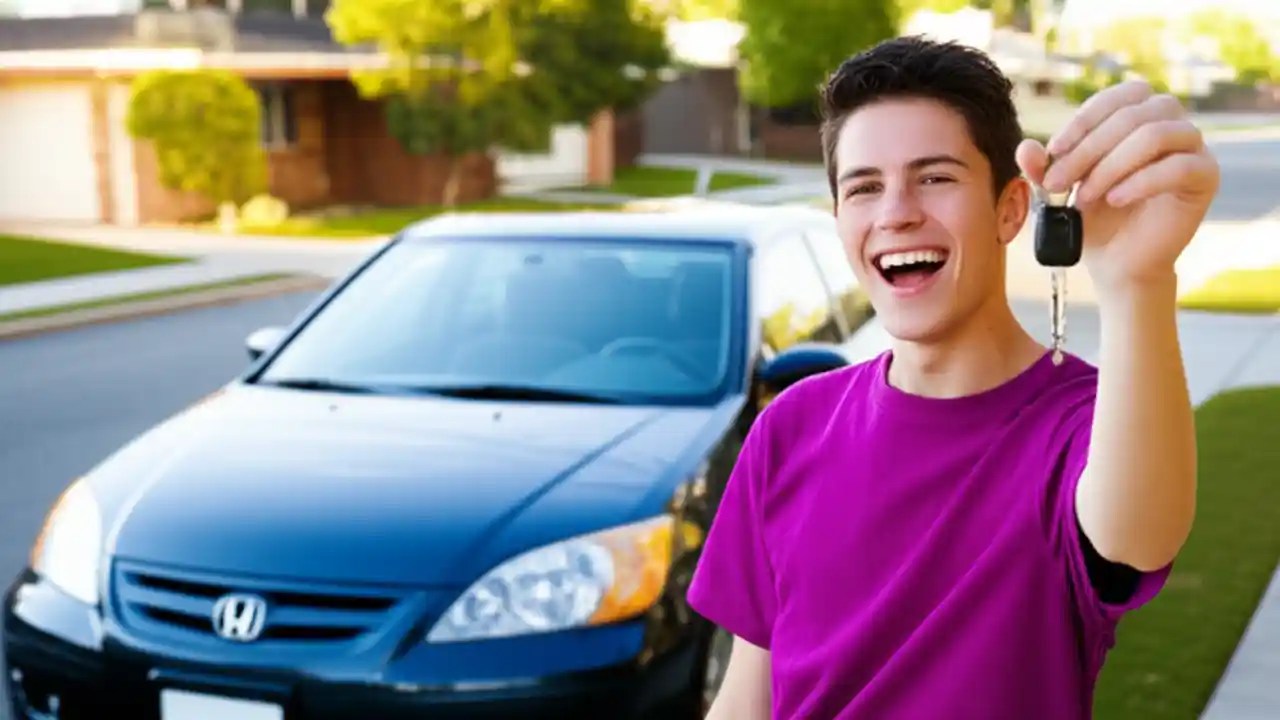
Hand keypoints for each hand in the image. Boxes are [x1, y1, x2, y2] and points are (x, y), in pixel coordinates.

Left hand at [1015, 81, 1220, 291]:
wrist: (1117, 261)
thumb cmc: (1092, 216)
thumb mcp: (1059, 189)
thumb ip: (1043, 166)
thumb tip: (1025, 148)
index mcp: (1138, 113)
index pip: (1115, 98)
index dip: (1082, 121)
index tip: (1053, 151)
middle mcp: (1170, 122)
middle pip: (1132, 115)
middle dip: (1088, 149)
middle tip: (1058, 183)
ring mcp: (1193, 147)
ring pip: (1154, 134)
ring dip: (1111, 165)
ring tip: (1085, 196)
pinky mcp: (1205, 177)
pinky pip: (1178, 166)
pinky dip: (1140, 182)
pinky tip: (1115, 200)